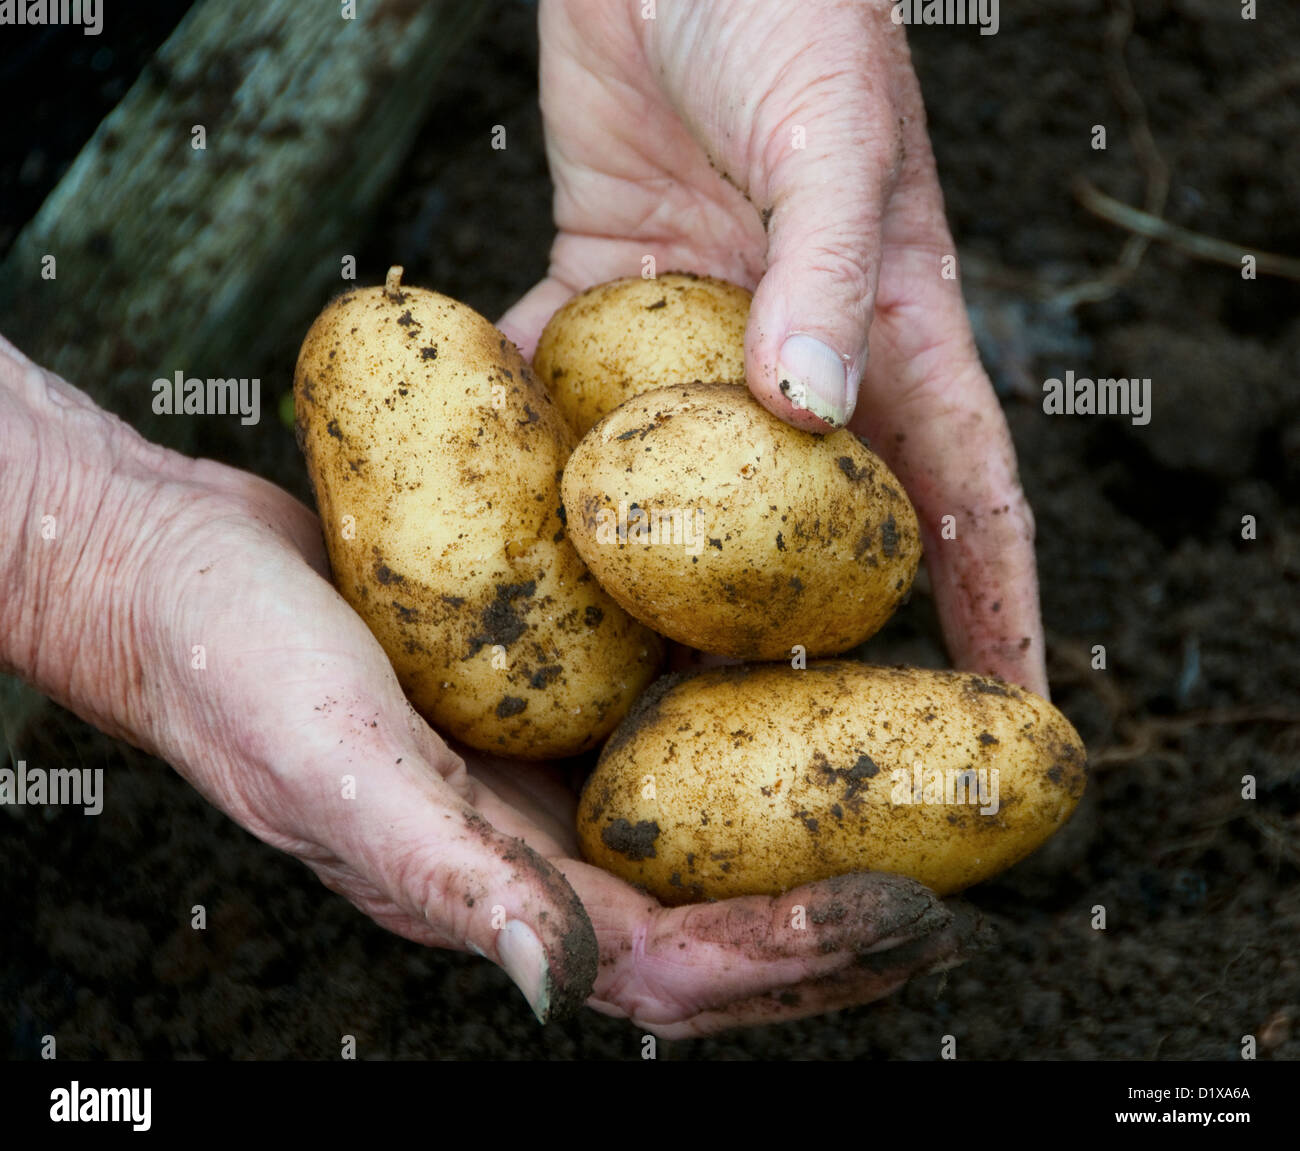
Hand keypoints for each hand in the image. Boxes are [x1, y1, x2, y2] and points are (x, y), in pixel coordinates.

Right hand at [2, 337, 984, 1034]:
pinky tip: (815, 662)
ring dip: (820, 814)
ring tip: (931, 778)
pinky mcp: (552, 693)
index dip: (798, 954)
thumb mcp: (331, 767)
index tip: (910, 916)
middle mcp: (542, 845)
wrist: (185, 568)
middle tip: (963, 876)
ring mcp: (553, 770)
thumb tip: (573, 987)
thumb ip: (449, 878)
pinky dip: (749, 711)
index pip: (679, 965)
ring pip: (714, 819)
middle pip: (726, 907)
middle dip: (844, 908)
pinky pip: (670, 719)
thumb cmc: (232, 671)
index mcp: (501, 895)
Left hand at [500, 0, 1046, 695]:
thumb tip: (813, 409)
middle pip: (815, 526)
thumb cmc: (783, 2)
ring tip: (629, 680)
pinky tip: (498, 523)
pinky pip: (566, 394)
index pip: (961, 493)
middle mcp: (795, 354)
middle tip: (796, 745)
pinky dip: (533, 451)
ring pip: (683, 486)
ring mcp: (693, 338)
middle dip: (816, 634)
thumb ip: (826, 265)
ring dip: (658, 577)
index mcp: (889, 329)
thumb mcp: (828, 130)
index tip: (1002, 713)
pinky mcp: (602, 297)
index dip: (992, 605)